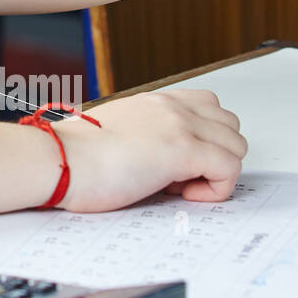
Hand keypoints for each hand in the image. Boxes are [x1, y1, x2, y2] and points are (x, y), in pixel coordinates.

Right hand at [50, 87, 246, 212]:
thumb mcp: (116, 131)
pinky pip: (230, 170)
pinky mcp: (184, 150)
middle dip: (215, 155)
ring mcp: (180, 126)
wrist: (61, 160)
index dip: (203, 139)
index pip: (209, 107)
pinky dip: (215, 190)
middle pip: (230, 126)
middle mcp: (171, 107)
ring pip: (236, 147)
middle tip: (182, 176)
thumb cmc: (76, 155)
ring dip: (216, 171)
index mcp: (155, 102)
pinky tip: (183, 195)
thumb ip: (145, 135)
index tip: (179, 162)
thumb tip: (158, 159)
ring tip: (181, 186)